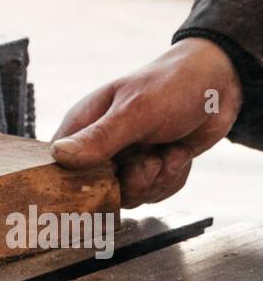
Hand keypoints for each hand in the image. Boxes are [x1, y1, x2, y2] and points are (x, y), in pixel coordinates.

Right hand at [51, 38, 242, 208]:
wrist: (220, 83)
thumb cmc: (173, 83)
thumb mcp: (135, 110)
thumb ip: (100, 137)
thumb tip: (60, 155)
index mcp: (81, 129)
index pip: (60, 169)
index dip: (79, 182)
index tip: (110, 177)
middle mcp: (98, 149)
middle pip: (98, 191)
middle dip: (132, 182)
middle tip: (152, 161)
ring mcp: (123, 163)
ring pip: (129, 197)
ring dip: (157, 179)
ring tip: (170, 152)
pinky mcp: (147, 172)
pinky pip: (152, 194)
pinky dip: (171, 179)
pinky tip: (179, 154)